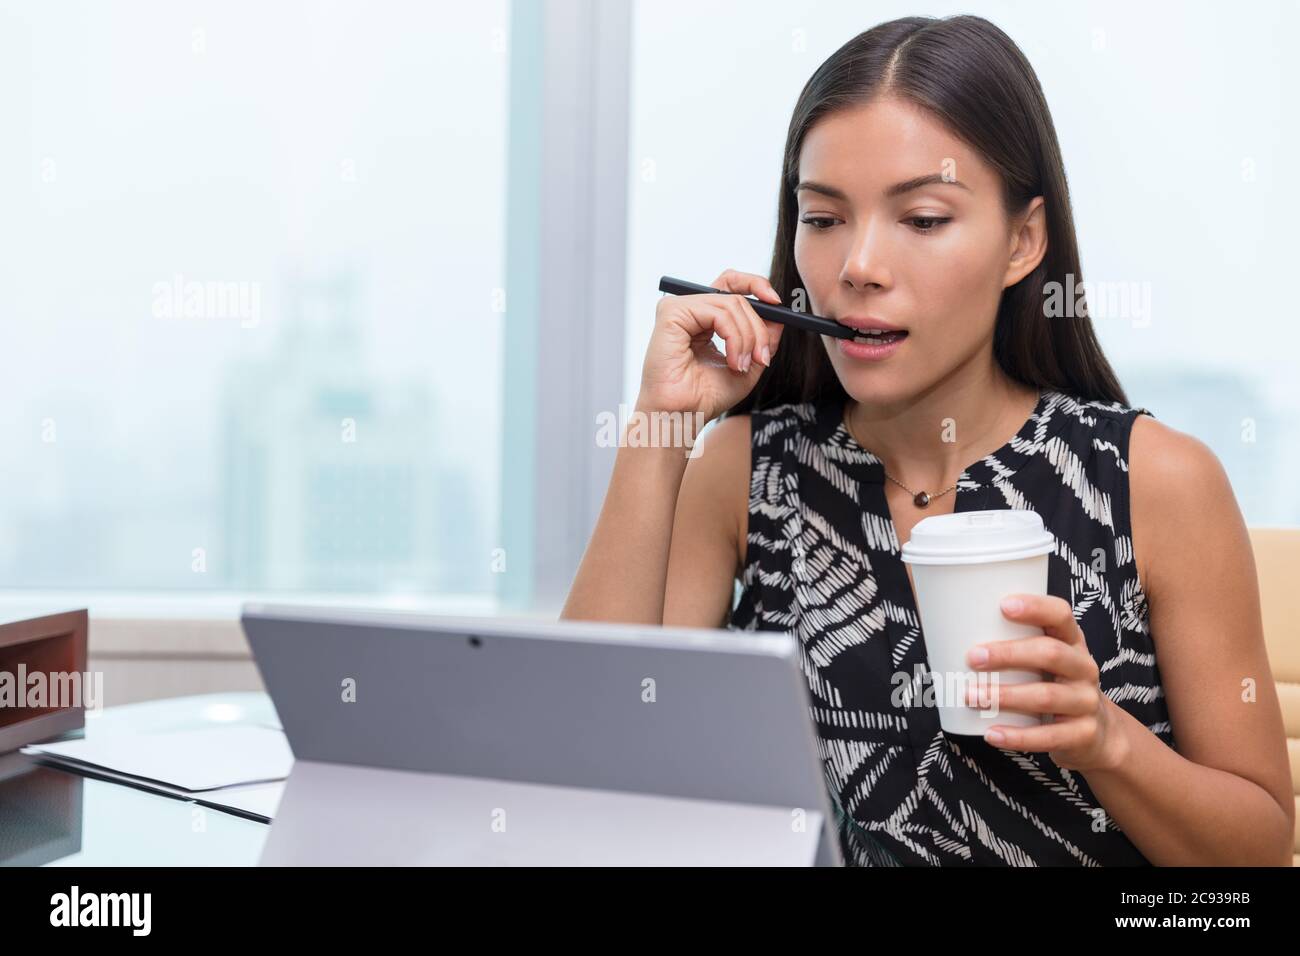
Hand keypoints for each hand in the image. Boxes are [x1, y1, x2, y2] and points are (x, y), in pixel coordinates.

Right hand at [637, 269, 784, 421]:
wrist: (681, 416)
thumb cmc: (704, 397)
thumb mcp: (747, 366)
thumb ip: (763, 340)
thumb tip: (780, 318)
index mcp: (702, 319)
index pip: (730, 286)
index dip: (756, 286)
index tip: (778, 304)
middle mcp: (689, 311)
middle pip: (735, 294)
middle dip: (758, 326)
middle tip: (763, 355)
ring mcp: (678, 309)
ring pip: (731, 304)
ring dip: (747, 338)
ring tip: (742, 366)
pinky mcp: (671, 313)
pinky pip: (718, 313)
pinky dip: (734, 337)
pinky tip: (732, 362)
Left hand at [964, 593, 1128, 771]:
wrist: (1096, 735)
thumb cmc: (1053, 686)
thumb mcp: (1043, 661)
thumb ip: (1012, 643)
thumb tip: (946, 627)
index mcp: (1072, 641)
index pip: (1060, 615)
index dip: (1035, 607)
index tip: (1003, 605)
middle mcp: (1083, 667)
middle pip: (1050, 654)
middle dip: (1009, 654)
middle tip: (972, 658)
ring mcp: (1086, 702)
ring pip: (1046, 697)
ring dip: (1005, 696)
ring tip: (971, 696)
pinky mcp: (1083, 734)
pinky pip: (1048, 737)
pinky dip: (1017, 736)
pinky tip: (990, 733)